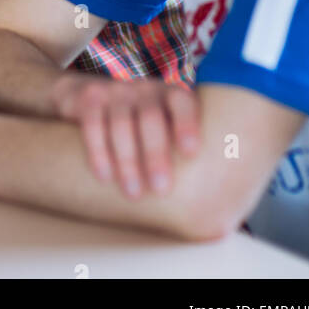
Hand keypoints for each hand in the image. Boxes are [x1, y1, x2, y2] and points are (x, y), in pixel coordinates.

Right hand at [50, 73, 200, 198]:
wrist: (89, 99)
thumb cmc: (141, 130)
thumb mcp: (166, 132)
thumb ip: (187, 159)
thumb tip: (220, 218)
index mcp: (170, 97)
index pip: (182, 103)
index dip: (187, 124)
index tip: (192, 152)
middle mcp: (144, 90)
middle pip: (151, 117)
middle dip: (156, 154)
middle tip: (161, 190)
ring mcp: (116, 91)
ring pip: (121, 122)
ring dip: (127, 159)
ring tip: (134, 193)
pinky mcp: (90, 98)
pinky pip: (93, 121)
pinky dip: (98, 150)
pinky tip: (104, 176)